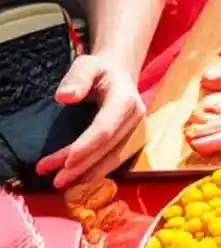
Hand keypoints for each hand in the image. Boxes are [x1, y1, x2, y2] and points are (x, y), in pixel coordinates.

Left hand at [36, 55, 144, 187]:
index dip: (86, 147)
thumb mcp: (86, 65)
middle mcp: (136, 119)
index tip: (65, 161)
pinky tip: (78, 179)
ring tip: (61, 183)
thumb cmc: (100, 70)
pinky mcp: (133, 141)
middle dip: (82, 166)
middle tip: (56, 180)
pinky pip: (115, 159)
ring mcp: (138, 132)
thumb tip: (64, 97)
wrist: (120, 75)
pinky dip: (96, 171)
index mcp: (126, 101)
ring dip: (87, 173)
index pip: (106, 129)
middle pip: (108, 148)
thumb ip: (76, 78)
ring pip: (113, 158)